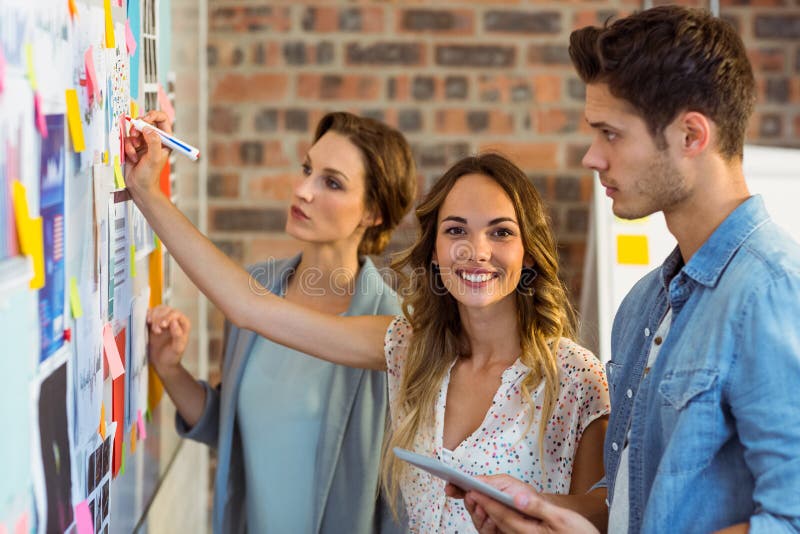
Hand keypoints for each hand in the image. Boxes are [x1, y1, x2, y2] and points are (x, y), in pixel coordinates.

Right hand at [123, 110, 171, 196]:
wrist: (139, 186)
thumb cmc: (150, 176)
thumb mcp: (154, 158)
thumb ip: (153, 142)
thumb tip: (149, 129)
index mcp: (165, 140)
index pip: (162, 119)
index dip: (154, 115)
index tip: (145, 119)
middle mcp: (155, 139)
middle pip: (146, 121)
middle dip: (139, 127)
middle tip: (136, 134)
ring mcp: (144, 142)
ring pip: (135, 130)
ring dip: (133, 140)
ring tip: (135, 151)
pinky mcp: (133, 146)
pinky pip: (128, 139)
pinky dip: (128, 148)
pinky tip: (132, 157)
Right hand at [147, 305, 190, 373]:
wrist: (162, 364)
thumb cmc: (172, 357)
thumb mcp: (177, 348)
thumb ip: (178, 335)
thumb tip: (174, 322)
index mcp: (183, 324)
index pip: (176, 313)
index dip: (168, 317)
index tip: (162, 325)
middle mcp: (174, 320)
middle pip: (165, 309)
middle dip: (159, 317)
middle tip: (156, 330)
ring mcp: (163, 320)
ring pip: (157, 310)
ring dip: (153, 317)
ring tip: (153, 329)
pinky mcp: (154, 323)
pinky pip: (150, 314)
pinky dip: (147, 316)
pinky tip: (147, 322)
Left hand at [446, 475, 599, 533]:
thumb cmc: (578, 533)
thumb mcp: (562, 518)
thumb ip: (538, 507)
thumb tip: (518, 498)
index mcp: (529, 531)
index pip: (502, 513)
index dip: (486, 501)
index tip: (472, 489)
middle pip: (497, 519)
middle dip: (481, 505)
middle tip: (465, 490)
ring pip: (501, 524)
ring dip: (487, 510)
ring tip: (474, 496)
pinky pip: (509, 527)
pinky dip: (498, 516)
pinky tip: (493, 507)